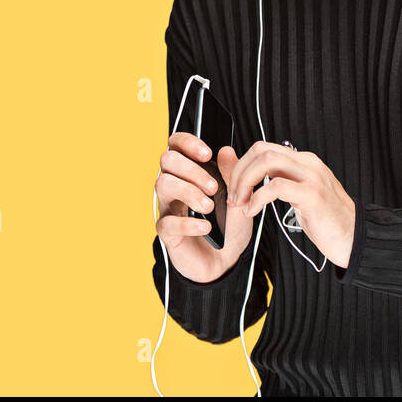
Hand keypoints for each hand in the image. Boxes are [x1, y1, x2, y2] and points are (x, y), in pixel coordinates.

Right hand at [155, 133, 256, 283]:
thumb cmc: (229, 225)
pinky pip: (167, 222)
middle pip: (167, 161)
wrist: (228, 259)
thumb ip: (232, 174)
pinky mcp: (168, 233)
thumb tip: (226, 150)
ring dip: (189, 192)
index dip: (187, 143)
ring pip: (162, 184)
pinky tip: (206, 228)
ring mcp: (168, 208)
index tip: (207, 154)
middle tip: (213, 187)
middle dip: (192, 170)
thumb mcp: (238, 197)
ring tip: (209, 207)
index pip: (176, 146)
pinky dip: (188, 224)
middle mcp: (175, 186)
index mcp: (190, 172)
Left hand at [226, 141, 355, 268]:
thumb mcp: (297, 194)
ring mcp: (311, 176)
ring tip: (240, 203)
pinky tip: (252, 211)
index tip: (234, 187)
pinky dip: (257, 198)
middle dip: (238, 172)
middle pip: (261, 150)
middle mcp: (307, 163)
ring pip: (267, 162)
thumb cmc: (325, 219)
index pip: (263, 148)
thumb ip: (277, 180)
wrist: (353, 237)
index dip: (241, 165)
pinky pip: (276, 187)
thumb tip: (256, 174)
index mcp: (303, 161)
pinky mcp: (312, 194)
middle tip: (233, 196)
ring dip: (244, 182)